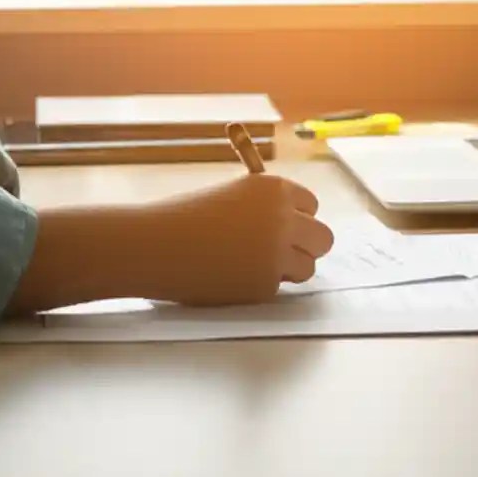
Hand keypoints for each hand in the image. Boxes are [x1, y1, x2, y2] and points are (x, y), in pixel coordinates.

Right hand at [5, 175, 334, 316]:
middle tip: (286, 252)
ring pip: (307, 268)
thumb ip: (261, 205)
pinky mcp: (265, 285)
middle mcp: (284, 219)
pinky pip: (277, 287)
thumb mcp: (228, 195)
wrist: (153, 245)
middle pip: (323, 238)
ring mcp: (277, 255)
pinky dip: (259, 285)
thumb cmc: (183, 216)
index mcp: (274, 189)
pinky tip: (229, 276)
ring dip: (287, 269)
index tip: (283, 225)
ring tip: (248, 264)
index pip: (311, 205)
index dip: (296, 217)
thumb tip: (287, 214)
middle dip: (307, 246)